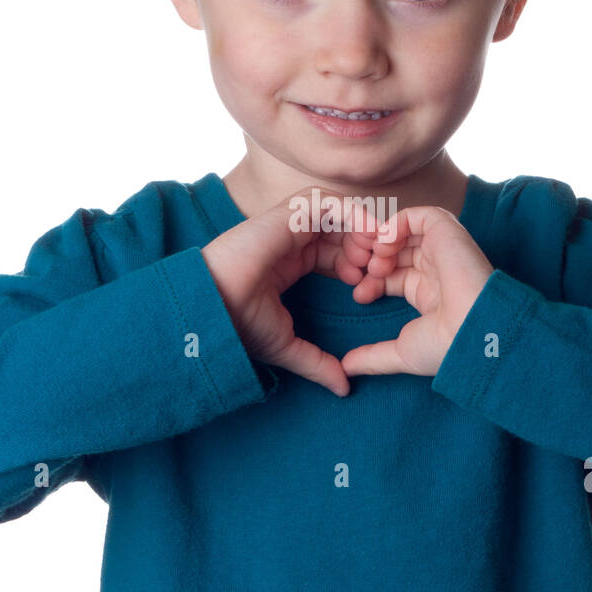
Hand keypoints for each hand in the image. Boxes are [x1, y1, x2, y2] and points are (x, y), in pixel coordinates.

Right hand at [201, 186, 374, 396]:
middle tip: (376, 272)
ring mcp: (290, 224)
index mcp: (291, 262)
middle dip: (365, 249)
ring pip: (340, 214)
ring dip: (361, 232)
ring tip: (370, 259)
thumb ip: (318, 363)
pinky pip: (330, 202)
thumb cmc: (241, 323)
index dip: (357, 267)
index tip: (365, 291)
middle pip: (342, 231)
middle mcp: (292, 240)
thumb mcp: (288, 346)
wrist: (216, 306)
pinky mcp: (289, 213)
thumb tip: (343, 389)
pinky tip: (365, 238)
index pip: (335, 253)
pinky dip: (354, 214)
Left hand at [337, 205, 494, 377]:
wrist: (474, 331)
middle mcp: (437, 268)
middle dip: (372, 262)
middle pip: (395, 254)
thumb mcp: (401, 352)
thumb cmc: (445, 346)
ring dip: (382, 244)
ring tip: (373, 263)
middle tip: (359, 275)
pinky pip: (417, 216)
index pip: (393, 277)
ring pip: (404, 232)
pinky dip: (395, 225)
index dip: (372, 283)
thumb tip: (347, 369)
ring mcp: (442, 249)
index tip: (359, 296)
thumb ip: (372, 357)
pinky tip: (384, 246)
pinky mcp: (447, 232)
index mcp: (430, 293)